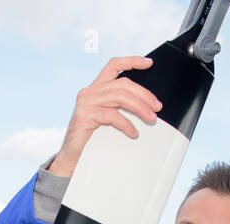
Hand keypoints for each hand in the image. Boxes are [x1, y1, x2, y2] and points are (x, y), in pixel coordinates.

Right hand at [47, 56, 161, 177]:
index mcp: (95, 88)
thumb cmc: (91, 137)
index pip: (114, 65)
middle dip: (144, 94)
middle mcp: (89, 91)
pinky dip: (126, 123)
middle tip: (157, 106)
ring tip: (150, 118)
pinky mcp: (85, 115)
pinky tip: (133, 132)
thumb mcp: (107, 116)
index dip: (131, 61)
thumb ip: (119, 105)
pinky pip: (112, 115)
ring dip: (139, 107)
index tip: (149, 63)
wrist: (72, 156)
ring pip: (120, 97)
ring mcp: (86, 102)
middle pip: (122, 84)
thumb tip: (146, 105)